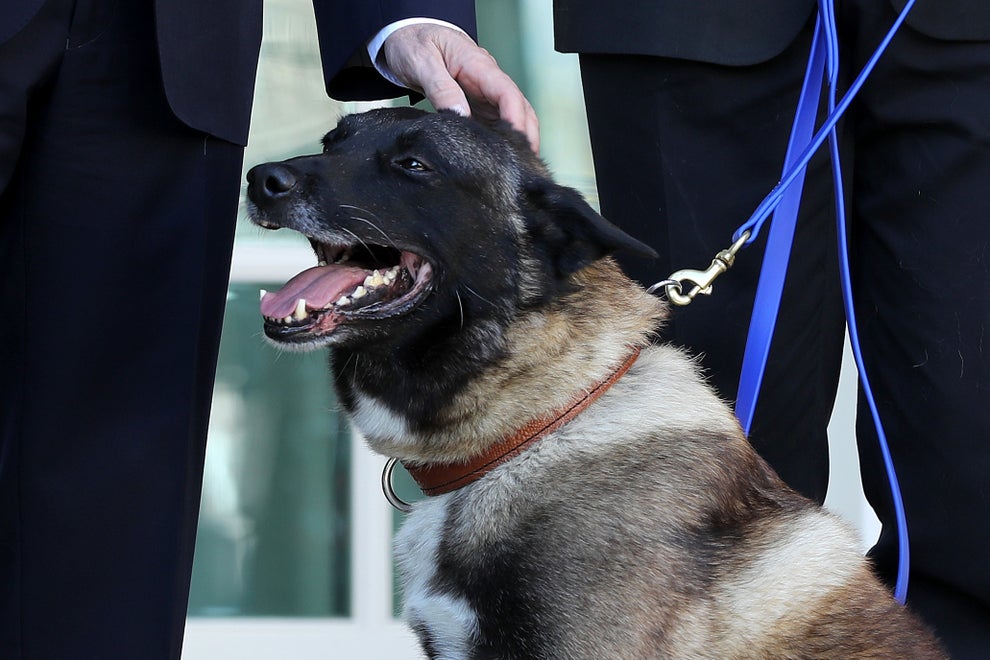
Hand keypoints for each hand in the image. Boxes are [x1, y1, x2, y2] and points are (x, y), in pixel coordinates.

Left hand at [383, 23, 539, 151]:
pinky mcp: (477, 102)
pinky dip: (501, 138)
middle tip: (524, 165)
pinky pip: (495, 121)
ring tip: (516, 166)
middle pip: (519, 107)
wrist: (406, 36)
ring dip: (517, 138)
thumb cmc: (414, 44)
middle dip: (527, 134)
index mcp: (478, 65)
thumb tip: (460, 116)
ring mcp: (484, 91)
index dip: (516, 119)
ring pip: (512, 116)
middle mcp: (487, 78)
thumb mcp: (422, 63)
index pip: (508, 93)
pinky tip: (498, 157)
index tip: (515, 143)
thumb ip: (441, 89)